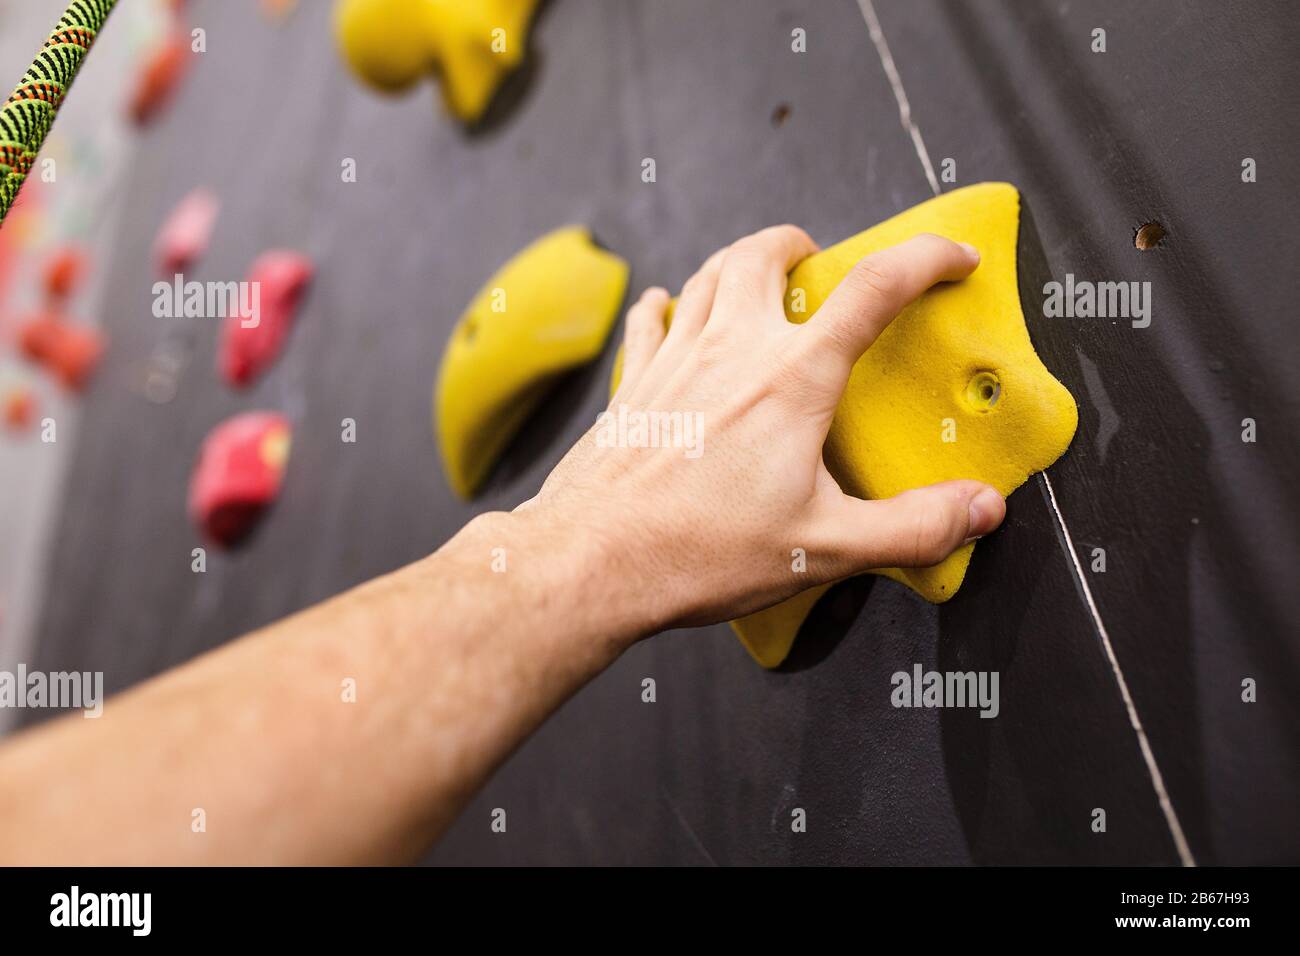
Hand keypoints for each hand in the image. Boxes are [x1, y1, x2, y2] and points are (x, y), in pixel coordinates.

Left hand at [523, 227, 1005, 635]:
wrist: (593, 560)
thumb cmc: (701, 552)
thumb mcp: (825, 549)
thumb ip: (913, 527)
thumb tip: (979, 508)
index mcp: (792, 380)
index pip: (874, 289)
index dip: (926, 258)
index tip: (953, 258)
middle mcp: (732, 350)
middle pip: (767, 254)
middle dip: (803, 245)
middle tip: (821, 263)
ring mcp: (674, 358)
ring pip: (709, 272)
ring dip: (741, 261)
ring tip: (760, 276)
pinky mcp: (632, 382)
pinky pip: (649, 318)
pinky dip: (668, 303)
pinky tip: (668, 308)